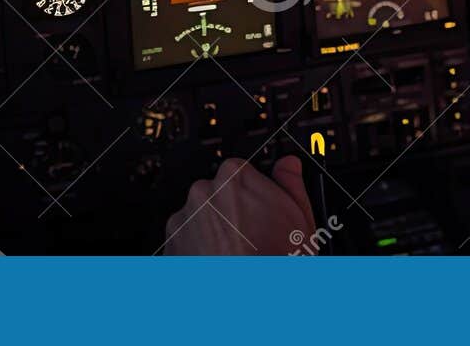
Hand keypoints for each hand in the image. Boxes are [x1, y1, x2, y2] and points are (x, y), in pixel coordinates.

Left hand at [164, 155, 315, 254]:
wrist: (250, 302)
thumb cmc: (274, 264)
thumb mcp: (299, 219)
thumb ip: (291, 183)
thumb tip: (288, 166)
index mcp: (233, 177)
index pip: (239, 172)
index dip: (252, 194)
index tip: (257, 210)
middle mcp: (202, 194)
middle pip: (217, 194)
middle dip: (231, 212)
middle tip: (250, 236)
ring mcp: (183, 220)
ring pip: (199, 219)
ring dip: (213, 232)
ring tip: (235, 255)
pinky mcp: (171, 246)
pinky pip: (185, 241)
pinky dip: (198, 251)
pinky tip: (220, 263)